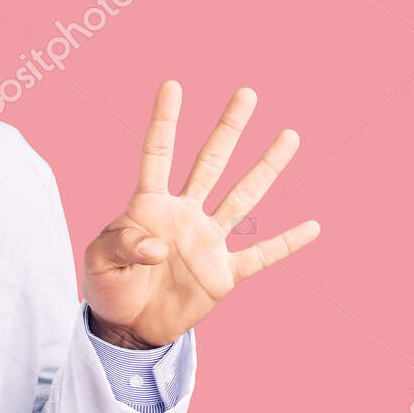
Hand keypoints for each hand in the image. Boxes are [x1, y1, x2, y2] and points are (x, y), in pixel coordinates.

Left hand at [84, 81, 319, 348]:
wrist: (127, 327)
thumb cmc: (108, 286)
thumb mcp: (100, 261)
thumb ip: (125, 245)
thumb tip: (160, 247)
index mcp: (149, 206)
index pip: (158, 155)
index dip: (164, 121)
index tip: (172, 85)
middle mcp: (185, 215)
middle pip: (210, 163)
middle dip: (228, 128)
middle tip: (247, 93)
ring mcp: (207, 242)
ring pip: (243, 197)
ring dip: (266, 167)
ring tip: (290, 135)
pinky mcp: (223, 274)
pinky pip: (261, 256)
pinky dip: (287, 243)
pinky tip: (312, 226)